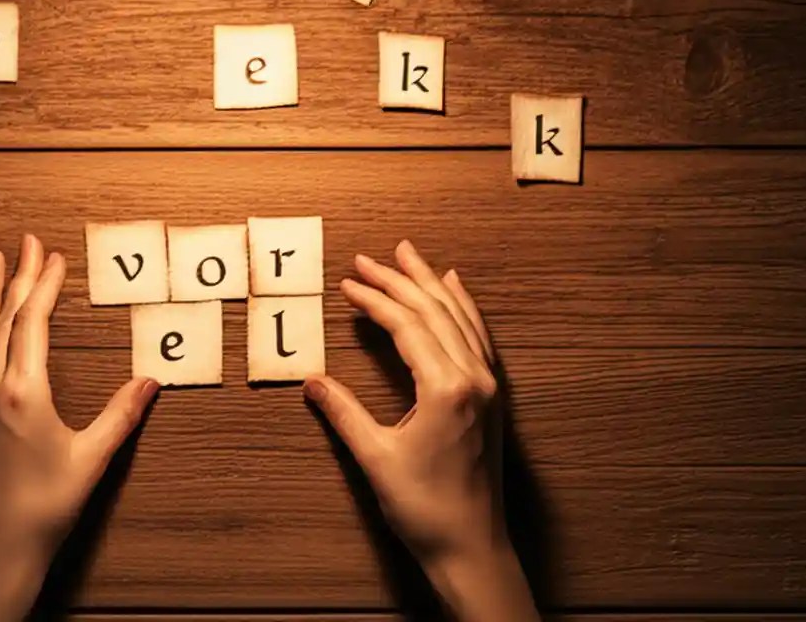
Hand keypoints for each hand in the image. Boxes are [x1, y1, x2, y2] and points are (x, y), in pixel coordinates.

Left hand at [0, 235, 159, 621]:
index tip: (52, 257)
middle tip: (23, 242)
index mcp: (23, 392)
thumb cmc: (42, 510)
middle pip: (1, 317)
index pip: (31, 321)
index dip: (43, 285)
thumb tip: (151, 382)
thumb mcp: (91, 460)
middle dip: (14, 275)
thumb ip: (122, 416)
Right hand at [303, 240, 537, 620]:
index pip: (407, 326)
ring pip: (460, 318)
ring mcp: (489, 387)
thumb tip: (313, 382)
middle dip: (400, 280)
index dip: (375, 301)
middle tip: (370, 258)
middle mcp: (475, 379)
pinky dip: (463, 309)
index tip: (348, 284)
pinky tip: (455, 292)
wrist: (471, 548)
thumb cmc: (425, 509)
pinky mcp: (493, 399)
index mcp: (447, 389)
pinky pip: (479, 338)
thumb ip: (343, 413)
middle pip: (435, 312)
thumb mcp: (375, 457)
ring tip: (411, 256)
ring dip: (432, 285)